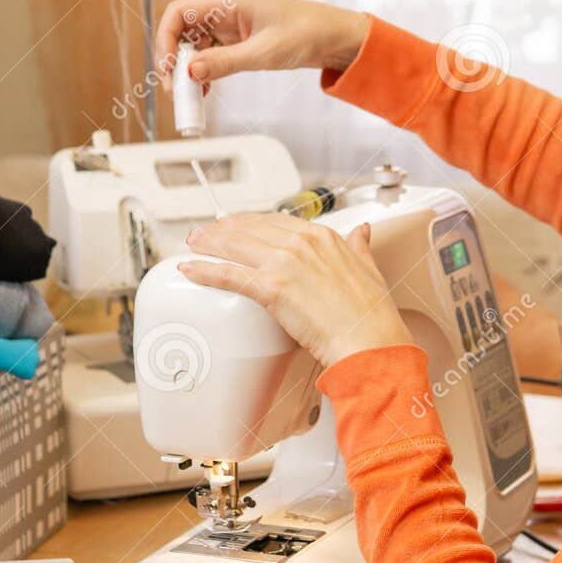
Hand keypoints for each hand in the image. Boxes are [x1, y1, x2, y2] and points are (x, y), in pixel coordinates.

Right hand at [153, 0, 370, 85]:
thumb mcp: (263, 52)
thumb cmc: (308, 32)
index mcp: (227, 1)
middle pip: (181, 31)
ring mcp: (229, 26)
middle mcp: (223, 10)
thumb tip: (191, 72)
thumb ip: (225, 62)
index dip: (165, 40)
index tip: (167, 69)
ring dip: (187, 70)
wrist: (335, 38)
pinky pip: (209, 55)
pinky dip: (203, 73)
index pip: (178, 13)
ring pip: (193, 46)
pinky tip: (204, 90)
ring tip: (190, 95)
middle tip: (176, 89)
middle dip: (174, 60)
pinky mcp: (237, 41)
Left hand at [178, 213, 414, 368]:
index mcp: (322, 237)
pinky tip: (190, 269)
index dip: (250, 222)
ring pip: (235, 246)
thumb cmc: (371, 316)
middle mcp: (301, 243)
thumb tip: (362, 231)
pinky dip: (205, 270)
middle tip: (205, 234)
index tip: (236, 224)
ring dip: (209, 244)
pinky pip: (230, 274)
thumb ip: (360, 247)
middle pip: (250, 229)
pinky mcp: (272, 288)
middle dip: (223, 230)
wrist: (370, 341)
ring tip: (192, 246)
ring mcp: (285, 263)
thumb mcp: (368, 269)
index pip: (275, 221)